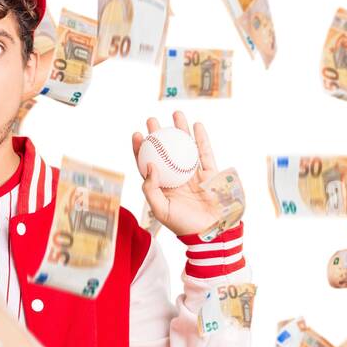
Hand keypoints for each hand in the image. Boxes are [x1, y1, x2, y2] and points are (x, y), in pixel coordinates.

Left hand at [132, 111, 220, 236]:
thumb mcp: (160, 209)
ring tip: (175, 114)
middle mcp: (176, 178)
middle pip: (165, 151)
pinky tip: (196, 125)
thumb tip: (149, 165)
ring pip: (185, 148)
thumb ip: (151, 189)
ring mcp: (193, 175)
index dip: (141, 149)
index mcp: (162, 186)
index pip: (147, 164)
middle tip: (152, 120)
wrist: (209, 232)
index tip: (137, 134)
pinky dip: (201, 139)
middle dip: (158, 135)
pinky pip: (204, 153)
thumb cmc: (182, 225)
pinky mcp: (209, 174)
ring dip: (180, 130)